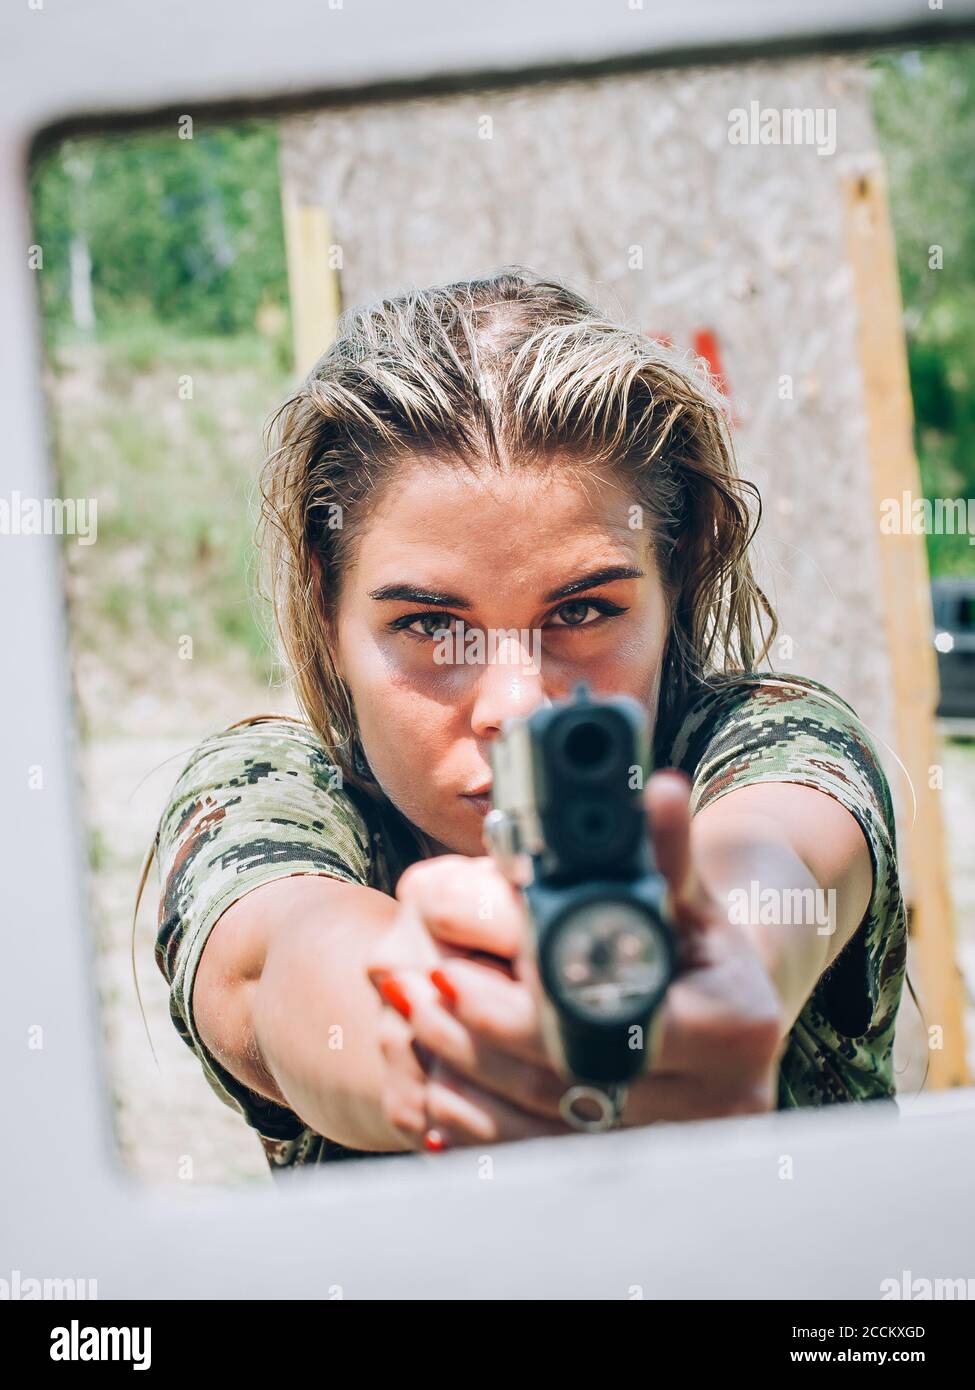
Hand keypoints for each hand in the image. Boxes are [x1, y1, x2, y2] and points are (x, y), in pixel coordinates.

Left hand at [366, 771, 782, 1149]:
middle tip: (411, 990)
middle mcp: (721, 1102)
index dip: (516, 1005)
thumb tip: (655, 789)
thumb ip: (661, 853)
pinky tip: (440, 1085)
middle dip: (472, 1036)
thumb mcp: (684, 898)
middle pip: (565, 1083)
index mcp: (736, 1026)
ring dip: (465, 1077)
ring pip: (544, 1128)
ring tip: (412, 1024)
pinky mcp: (639, 1175)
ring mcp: (679, 1150)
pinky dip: (481, 1125)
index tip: (446, 970)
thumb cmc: (693, 945)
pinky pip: (542, 1161)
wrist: (726, 1018)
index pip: (603, 1025)